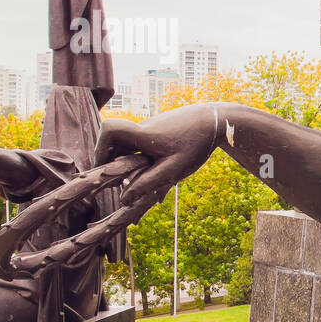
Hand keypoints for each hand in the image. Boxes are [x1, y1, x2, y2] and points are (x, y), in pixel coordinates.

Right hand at [95, 104, 220, 206]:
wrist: (218, 121)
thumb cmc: (196, 144)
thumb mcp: (173, 169)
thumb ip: (148, 184)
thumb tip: (124, 201)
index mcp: (142, 134)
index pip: (110, 131)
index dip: (101, 149)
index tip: (104, 170)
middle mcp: (142, 129)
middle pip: (116, 144)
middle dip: (115, 165)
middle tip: (120, 184)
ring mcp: (151, 129)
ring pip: (131, 148)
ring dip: (132, 166)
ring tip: (139, 186)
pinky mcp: (159, 132)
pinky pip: (144, 148)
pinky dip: (146, 162)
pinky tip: (159, 181)